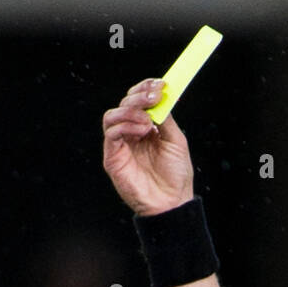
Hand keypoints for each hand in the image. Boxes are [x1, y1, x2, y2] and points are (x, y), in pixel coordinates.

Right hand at [102, 79, 194, 215]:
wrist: (172, 202)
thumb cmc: (176, 176)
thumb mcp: (176, 141)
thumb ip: (166, 118)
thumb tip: (162, 96)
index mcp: (146, 128)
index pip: (139, 100)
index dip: (146, 88)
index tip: (159, 83)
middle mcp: (131, 133)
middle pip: (125, 103)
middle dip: (139, 95)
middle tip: (154, 95)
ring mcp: (120, 144)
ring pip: (113, 114)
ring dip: (130, 110)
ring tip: (147, 120)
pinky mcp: (112, 157)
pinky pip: (111, 132)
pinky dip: (125, 125)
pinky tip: (141, 130)